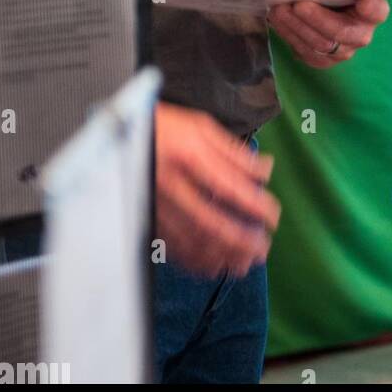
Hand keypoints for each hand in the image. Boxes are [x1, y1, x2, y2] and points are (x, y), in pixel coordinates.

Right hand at [154, 102, 280, 277]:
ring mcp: (157, 204)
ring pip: (191, 240)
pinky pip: (172, 247)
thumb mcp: (202, 126)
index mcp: (190, 154)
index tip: (273, 218)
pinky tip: (213, 265)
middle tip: (263, 248)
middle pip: (211, 221)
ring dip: (221, 255)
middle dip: (241, 241)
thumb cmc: (165, 127)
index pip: (229, 187)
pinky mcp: (146, 218)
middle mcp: (172, 183)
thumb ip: (234, 152)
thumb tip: (264, 171)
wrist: (118, 133)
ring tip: (245, 262)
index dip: (254, 206)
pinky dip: (195, 260)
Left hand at [267, 0, 388, 68]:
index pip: (377, 11)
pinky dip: (289, 33)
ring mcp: (343, 50)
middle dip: (317, 18)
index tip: (363, 0)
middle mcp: (362, 34)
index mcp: (373, 9)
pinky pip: (304, 51)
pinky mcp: (323, 59)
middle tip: (298, 4)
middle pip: (342, 32)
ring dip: (295, 25)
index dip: (371, 8)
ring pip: (318, 44)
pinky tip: (278, 19)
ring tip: (279, 8)